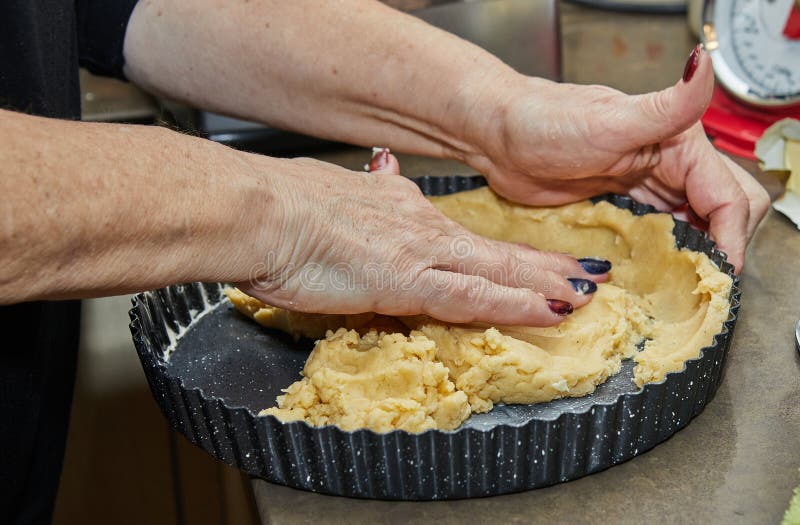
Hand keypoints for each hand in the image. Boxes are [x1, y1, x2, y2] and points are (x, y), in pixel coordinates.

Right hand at [236, 153, 607, 325]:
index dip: (510, 253)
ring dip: (547, 283)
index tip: (539, 261)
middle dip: (549, 265)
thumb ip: (369, 189)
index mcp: (404, 211)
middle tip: (593, 274)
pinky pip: (475, 295)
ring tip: (589, 294)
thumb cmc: (286, 212)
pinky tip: (550, 310)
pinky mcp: (409, 279)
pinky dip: (517, 302)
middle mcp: (422, 227)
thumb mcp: (338, 193)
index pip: (470, 239)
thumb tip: (384, 167)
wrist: (261, 212)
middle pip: (498, 251)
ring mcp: (421, 252)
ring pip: (499, 270)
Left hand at [464, 46, 768, 271]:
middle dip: (722, 248)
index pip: (727, 197)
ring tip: (684, 290)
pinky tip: (657, 278)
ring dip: (694, 258)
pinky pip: (657, 238)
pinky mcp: (620, 210)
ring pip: (691, 230)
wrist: (497, 136)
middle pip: (720, 214)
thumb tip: (704, 66)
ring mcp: (644, 191)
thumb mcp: (611, 120)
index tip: (721, 273)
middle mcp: (669, 167)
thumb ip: (667, 106)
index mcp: (679, 145)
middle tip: (703, 285)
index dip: (731, 236)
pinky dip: (665, 258)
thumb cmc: (545, 121)